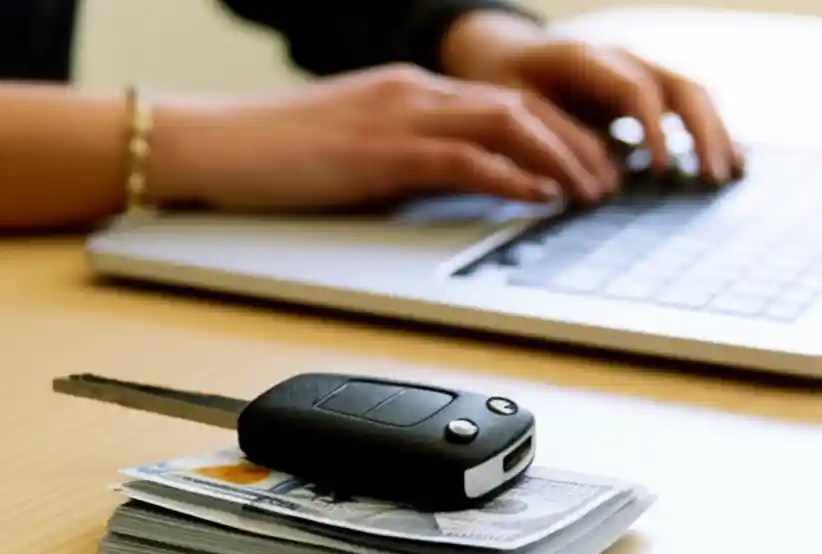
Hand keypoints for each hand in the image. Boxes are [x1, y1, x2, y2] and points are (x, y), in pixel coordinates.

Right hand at [146, 64, 619, 211]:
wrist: (212, 144)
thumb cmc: (276, 153)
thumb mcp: (359, 149)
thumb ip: (411, 159)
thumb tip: (460, 189)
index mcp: (411, 89)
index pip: (505, 100)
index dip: (559, 131)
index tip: (589, 163)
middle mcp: (414, 92)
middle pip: (522, 105)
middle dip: (577, 143)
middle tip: (609, 182)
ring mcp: (399, 116)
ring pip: (506, 123)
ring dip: (559, 159)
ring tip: (589, 193)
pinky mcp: (381, 152)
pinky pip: (465, 159)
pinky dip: (511, 177)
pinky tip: (539, 196)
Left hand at [441, 11, 743, 184]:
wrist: (504, 55)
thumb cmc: (502, 86)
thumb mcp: (509, 111)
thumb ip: (549, 143)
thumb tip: (601, 187)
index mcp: (585, 60)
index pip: (636, 91)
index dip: (656, 130)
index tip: (665, 172)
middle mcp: (621, 60)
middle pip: (678, 87)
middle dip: (702, 132)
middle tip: (713, 178)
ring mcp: (639, 71)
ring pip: (692, 94)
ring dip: (715, 134)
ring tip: (731, 175)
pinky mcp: (647, 89)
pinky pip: (688, 106)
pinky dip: (710, 133)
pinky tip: (731, 162)